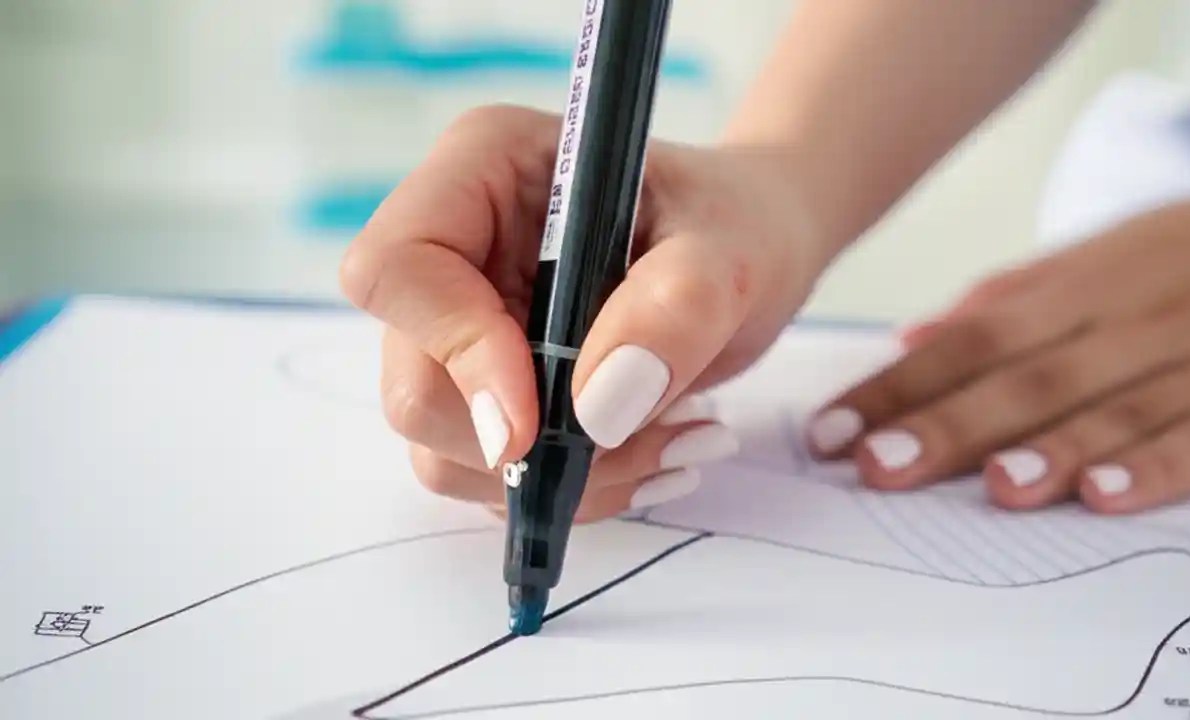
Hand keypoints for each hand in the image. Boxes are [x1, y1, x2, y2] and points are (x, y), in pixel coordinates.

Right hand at [341, 106, 829, 521]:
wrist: (753, 253)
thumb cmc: (737, 225)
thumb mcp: (732, 254)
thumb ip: (672, 313)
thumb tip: (593, 410)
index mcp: (483, 169)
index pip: (398, 267)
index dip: (454, 350)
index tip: (538, 417)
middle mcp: (453, 248)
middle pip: (413, 382)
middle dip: (526, 440)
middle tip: (647, 436)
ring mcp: (460, 326)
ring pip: (447, 448)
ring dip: (562, 475)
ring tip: (673, 439)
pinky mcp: (485, 389)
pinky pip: (491, 475)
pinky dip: (573, 486)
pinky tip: (650, 450)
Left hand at [808, 199, 1189, 512]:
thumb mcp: (1113, 256)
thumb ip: (1015, 298)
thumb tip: (913, 339)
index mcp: (1087, 283)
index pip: (974, 337)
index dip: (899, 386)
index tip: (832, 432)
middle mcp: (1137, 319)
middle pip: (1031, 375)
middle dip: (950, 422)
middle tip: (878, 467)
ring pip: (1117, 407)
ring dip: (1049, 449)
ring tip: (989, 487)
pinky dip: (1160, 467)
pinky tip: (1106, 499)